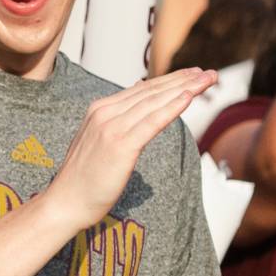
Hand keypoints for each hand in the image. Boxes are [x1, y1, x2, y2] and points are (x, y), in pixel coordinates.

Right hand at [44, 71, 213, 229]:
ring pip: (155, 102)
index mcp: (100, 109)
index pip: (142, 90)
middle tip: (209, 73)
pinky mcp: (121, 145)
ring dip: (185, 88)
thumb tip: (139, 117)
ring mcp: (112, 127)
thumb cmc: (84, 179)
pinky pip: (152, 122)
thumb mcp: (100, 143)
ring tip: (207, 80)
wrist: (66, 202)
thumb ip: (117, 127)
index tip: (192, 74)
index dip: (170, 80)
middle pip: (152, 91)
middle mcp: (105, 112)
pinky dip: (172, 107)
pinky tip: (189, 96)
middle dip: (183, 80)